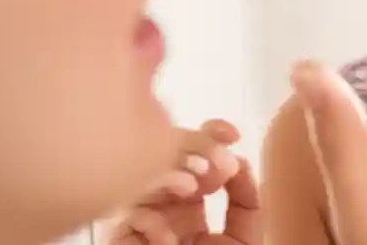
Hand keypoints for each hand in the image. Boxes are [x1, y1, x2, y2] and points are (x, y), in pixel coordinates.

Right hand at [106, 120, 259, 244]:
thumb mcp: (244, 241)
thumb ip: (246, 201)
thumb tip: (240, 160)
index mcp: (190, 202)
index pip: (194, 154)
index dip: (210, 135)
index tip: (231, 133)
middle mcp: (162, 206)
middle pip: (166, 155)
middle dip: (191, 148)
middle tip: (211, 160)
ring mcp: (140, 221)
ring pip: (144, 176)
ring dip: (168, 175)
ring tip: (191, 188)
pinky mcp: (120, 242)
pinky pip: (125, 216)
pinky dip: (146, 218)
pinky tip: (166, 235)